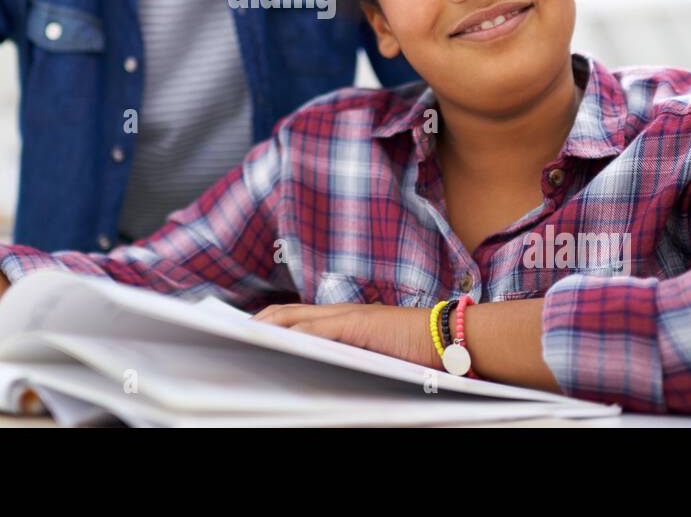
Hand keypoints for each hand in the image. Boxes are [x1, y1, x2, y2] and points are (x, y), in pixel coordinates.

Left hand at [250, 302, 441, 369]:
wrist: (453, 338)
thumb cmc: (421, 352)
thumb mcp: (377, 354)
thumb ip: (351, 358)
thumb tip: (324, 378)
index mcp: (346, 319)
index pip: (298, 316)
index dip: (272, 321)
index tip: (251, 332)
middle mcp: (344, 313)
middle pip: (289, 312)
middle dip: (261, 321)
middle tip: (237, 334)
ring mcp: (352, 317)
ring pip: (299, 317)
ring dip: (272, 326)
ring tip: (248, 336)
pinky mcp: (362, 324)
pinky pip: (322, 329)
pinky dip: (299, 335)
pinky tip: (281, 342)